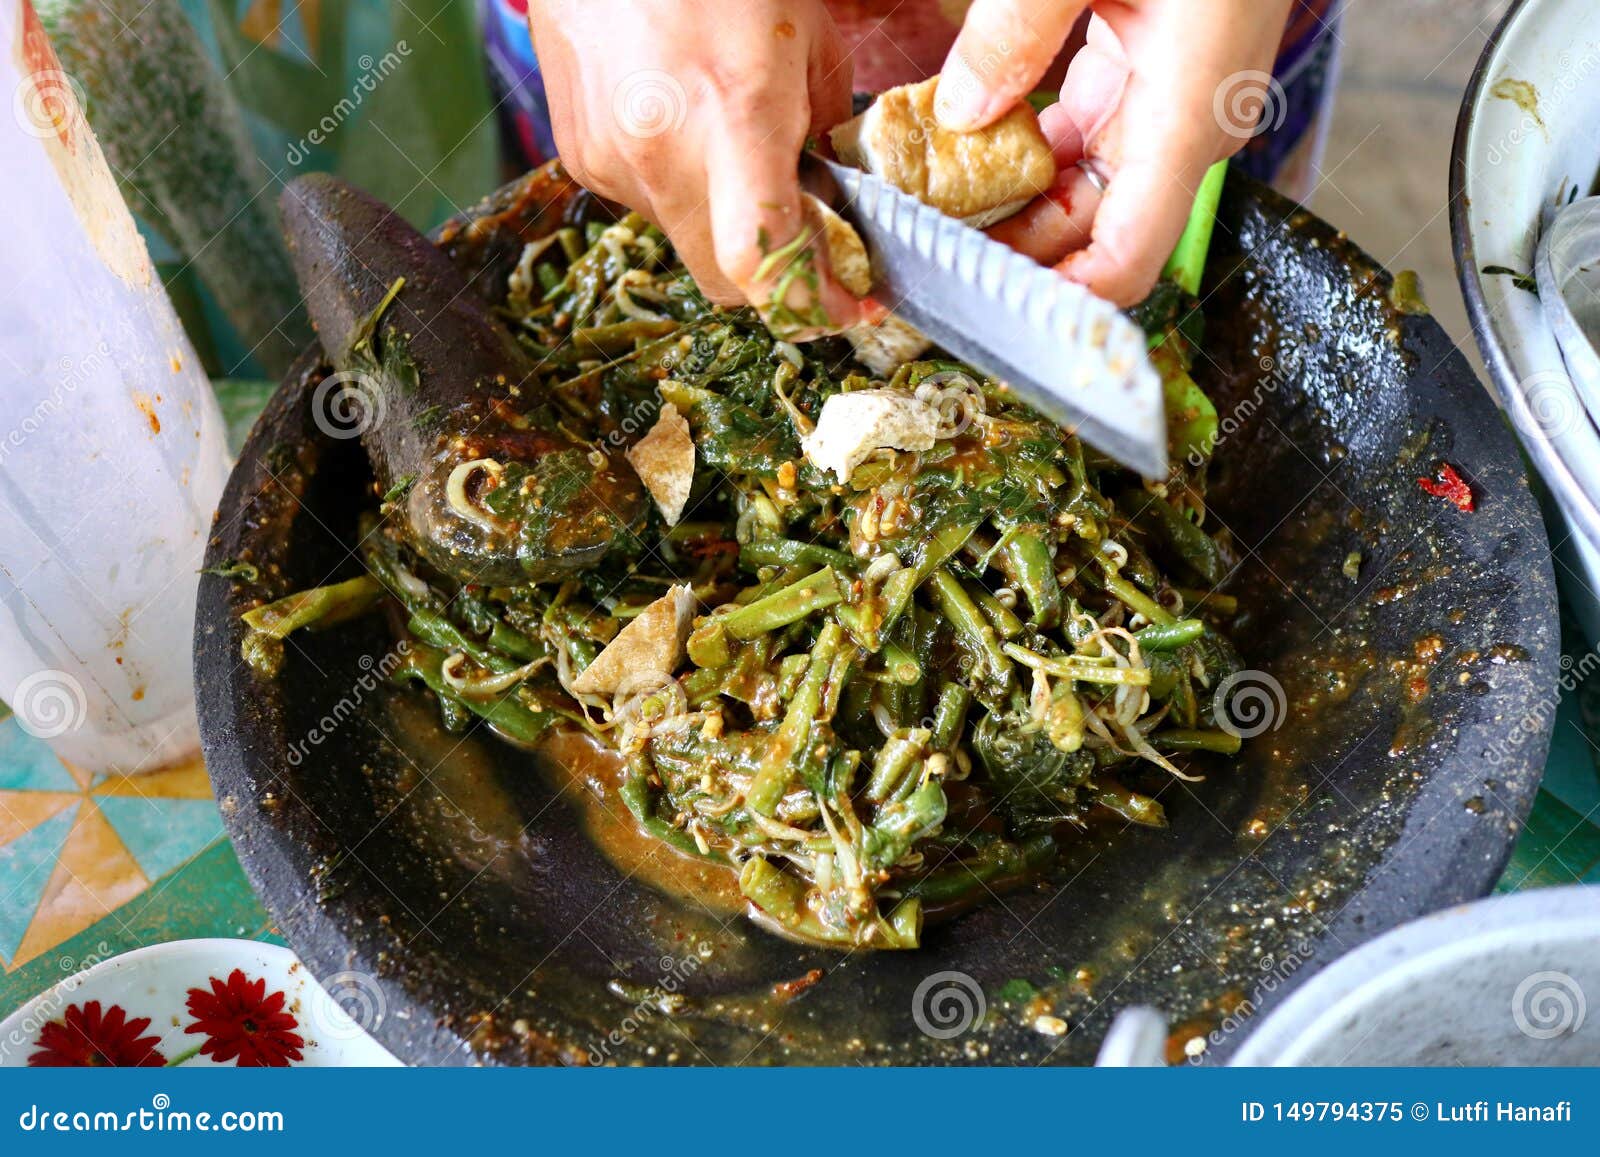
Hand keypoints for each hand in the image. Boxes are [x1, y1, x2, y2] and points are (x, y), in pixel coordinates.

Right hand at [529, 0, 861, 335]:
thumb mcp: (807, 37)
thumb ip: (824, 132)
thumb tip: (835, 202)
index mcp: (731, 115)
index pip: (760, 260)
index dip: (812, 304)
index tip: (849, 307)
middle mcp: (661, 152)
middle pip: (725, 280)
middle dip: (771, 276)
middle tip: (805, 235)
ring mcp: (610, 160)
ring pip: (687, 242)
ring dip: (721, 219)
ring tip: (730, 143)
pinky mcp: (582, 158)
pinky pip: (647, 204)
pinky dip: (680, 185)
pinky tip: (684, 122)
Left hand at [936, 0, 1294, 305]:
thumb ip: (1018, 31)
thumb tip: (957, 112)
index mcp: (1184, 117)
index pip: (1125, 263)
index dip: (1055, 302)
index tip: (979, 304)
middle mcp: (1182, 126)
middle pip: (1089, 234)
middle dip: (1009, 248)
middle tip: (922, 246)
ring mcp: (1166, 101)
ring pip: (1080, 190)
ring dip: (1012, 201)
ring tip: (932, 202)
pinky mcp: (1146, 70)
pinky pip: (1080, 139)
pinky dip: (1026, 148)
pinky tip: (969, 142)